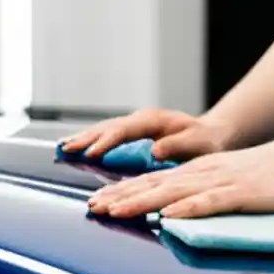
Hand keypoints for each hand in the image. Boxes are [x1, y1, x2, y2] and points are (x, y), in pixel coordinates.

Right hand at [59, 108, 235, 160]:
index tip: (92, 154)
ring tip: (62, 149)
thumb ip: (178, 146)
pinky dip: (90, 141)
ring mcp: (135, 124)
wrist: (211, 134)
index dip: (107, 141)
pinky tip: (75, 148)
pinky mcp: (132, 132)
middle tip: (66, 149)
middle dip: (86, 138)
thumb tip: (156, 150)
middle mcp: (141, 119)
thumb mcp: (199, 144)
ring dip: (83, 139)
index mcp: (154, 120)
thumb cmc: (207, 142)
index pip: (125, 130)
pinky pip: (107, 135)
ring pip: (104, 129)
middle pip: (108, 126)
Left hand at [87, 141, 273, 218]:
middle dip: (121, 197)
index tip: (95, 204)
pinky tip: (168, 217)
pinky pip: (211, 202)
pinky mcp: (243, 192)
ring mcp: (222, 182)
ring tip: (113, 210)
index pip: (153, 183)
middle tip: (91, 207)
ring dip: (142, 202)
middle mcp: (203, 174)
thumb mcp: (229, 186)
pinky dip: (188, 209)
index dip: (123, 193)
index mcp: (198, 173)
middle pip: (154, 186)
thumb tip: (174, 216)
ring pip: (174, 193)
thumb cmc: (271, 176)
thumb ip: (202, 199)